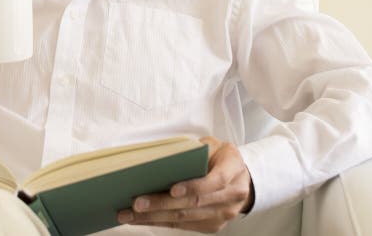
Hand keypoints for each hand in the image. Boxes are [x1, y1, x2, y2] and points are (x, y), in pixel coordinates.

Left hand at [117, 137, 253, 232]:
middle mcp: (231, 196)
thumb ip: (194, 150)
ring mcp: (222, 214)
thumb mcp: (214, 144)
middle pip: (194, 204)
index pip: (214, 181)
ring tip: (129, 215)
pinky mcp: (212, 226)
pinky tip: (140, 219)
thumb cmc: (221, 157)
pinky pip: (184, 225)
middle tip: (136, 204)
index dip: (193, 186)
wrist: (242, 179)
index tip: (172, 189)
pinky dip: (160, 221)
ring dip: (154, 217)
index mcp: (233, 169)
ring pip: (185, 217)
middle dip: (162, 204)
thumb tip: (161, 159)